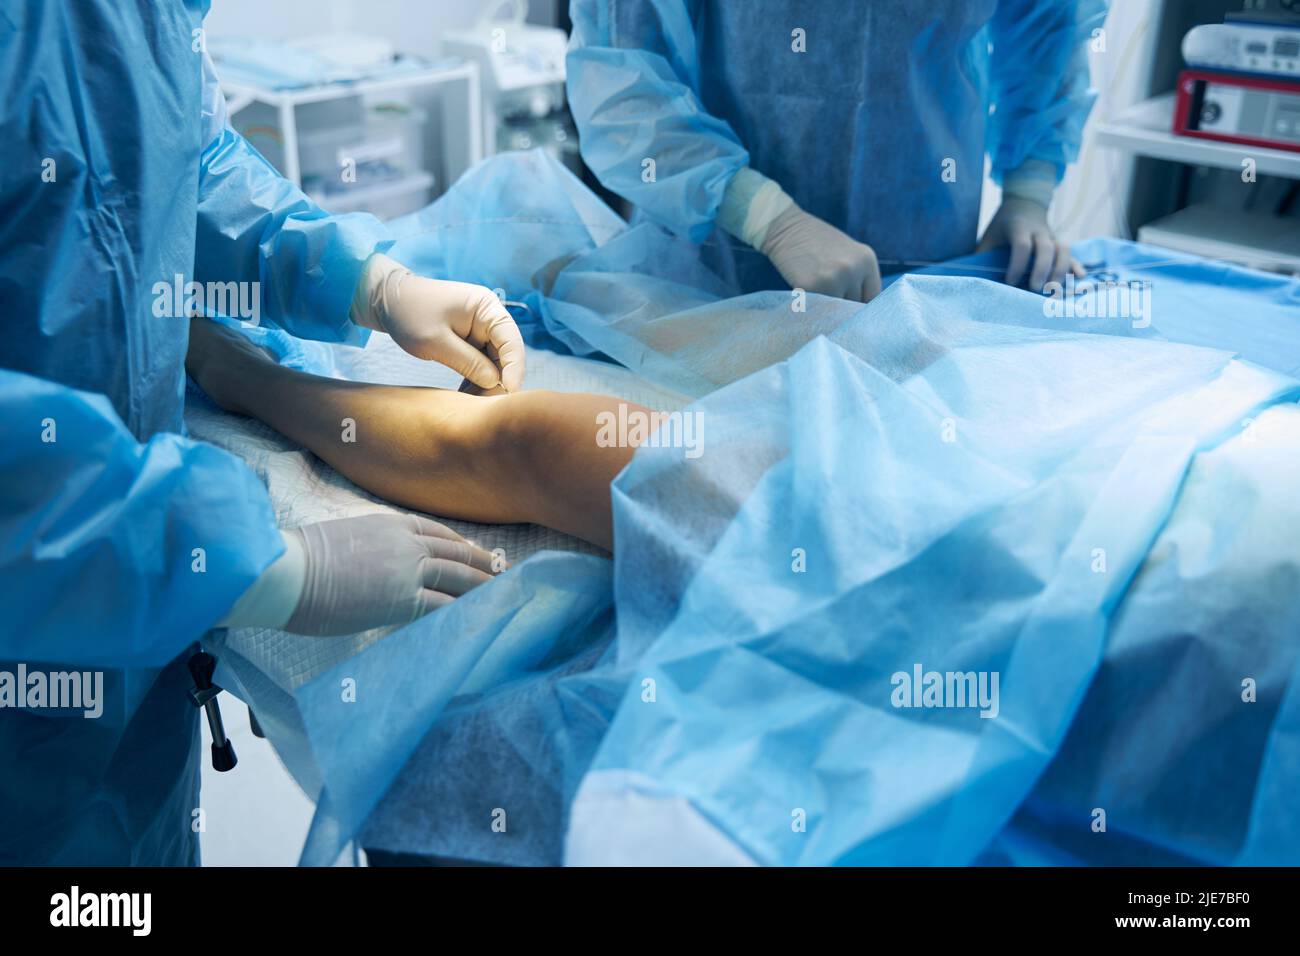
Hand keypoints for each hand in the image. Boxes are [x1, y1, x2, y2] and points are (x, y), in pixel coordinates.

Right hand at [285, 513, 499, 635]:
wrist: (287, 571)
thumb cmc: (298, 559)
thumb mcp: (342, 537)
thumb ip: (366, 546)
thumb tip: (369, 562)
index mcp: (389, 523)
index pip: (437, 532)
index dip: (460, 544)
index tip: (476, 553)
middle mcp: (406, 542)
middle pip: (456, 552)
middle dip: (482, 564)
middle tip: (503, 574)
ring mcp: (408, 569)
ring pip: (458, 577)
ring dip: (483, 587)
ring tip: (503, 596)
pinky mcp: (403, 599)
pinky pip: (444, 606)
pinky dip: (466, 612)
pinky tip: (479, 618)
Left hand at [355, 254, 525, 391]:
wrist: (388, 301)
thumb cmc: (409, 314)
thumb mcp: (436, 341)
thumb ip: (468, 362)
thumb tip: (495, 382)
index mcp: (486, 308)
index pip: (511, 340)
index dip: (514, 369)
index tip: (509, 394)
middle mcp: (488, 318)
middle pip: (505, 354)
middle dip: (499, 381)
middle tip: (487, 408)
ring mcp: (480, 330)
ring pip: (494, 362)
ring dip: (486, 384)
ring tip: (473, 406)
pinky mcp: (470, 341)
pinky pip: (481, 363)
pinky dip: (476, 379)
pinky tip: (466, 397)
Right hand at [760, 206, 881, 302]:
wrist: (786, 228)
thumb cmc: (816, 241)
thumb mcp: (848, 254)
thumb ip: (859, 277)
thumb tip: (861, 312)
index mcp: (867, 260)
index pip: (873, 298)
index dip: (860, 305)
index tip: (848, 305)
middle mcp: (854, 270)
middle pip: (854, 305)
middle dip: (841, 304)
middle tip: (826, 292)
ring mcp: (833, 279)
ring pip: (835, 310)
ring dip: (826, 307)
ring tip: (815, 289)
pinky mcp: (812, 287)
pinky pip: (816, 307)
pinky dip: (810, 304)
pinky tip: (805, 290)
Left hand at [976, 196, 1081, 291]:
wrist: (1025, 203)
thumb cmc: (1002, 225)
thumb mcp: (989, 235)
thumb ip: (984, 254)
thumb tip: (974, 278)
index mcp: (1018, 227)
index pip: (1021, 245)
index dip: (1017, 264)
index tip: (1010, 281)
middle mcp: (1039, 230)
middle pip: (1046, 248)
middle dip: (1042, 269)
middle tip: (1035, 289)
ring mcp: (1053, 235)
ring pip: (1063, 250)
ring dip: (1061, 269)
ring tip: (1055, 290)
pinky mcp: (1060, 242)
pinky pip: (1071, 253)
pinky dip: (1076, 265)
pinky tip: (1079, 278)